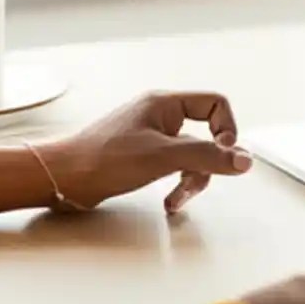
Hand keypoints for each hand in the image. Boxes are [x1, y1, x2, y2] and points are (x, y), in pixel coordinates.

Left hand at [35, 91, 250, 213]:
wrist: (61, 178)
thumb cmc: (102, 159)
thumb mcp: (163, 157)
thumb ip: (207, 156)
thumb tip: (244, 159)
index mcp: (165, 103)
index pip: (216, 104)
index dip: (227, 131)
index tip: (222, 156)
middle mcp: (159, 115)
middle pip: (206, 135)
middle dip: (205, 164)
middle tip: (195, 182)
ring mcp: (149, 135)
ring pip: (190, 155)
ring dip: (190, 180)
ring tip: (176, 199)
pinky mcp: (140, 155)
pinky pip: (173, 166)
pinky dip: (176, 183)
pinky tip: (168, 200)